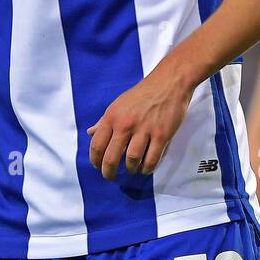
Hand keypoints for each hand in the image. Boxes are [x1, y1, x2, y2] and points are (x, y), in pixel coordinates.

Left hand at [88, 65, 193, 179]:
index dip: (95, 160)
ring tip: (131, 170)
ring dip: (130, 169)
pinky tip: (145, 168)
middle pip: (111, 157)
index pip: (97, 144)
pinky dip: (147, 168)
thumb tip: (90, 133)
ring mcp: (144, 130)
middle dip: (109, 172)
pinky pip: (152, 159)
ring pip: (132, 160)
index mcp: (112, 116)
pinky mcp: (162, 135)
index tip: (97, 167)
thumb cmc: (142, 94)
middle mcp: (125, 124)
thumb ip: (104, 121)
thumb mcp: (118, 104)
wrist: (169, 82)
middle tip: (110, 177)